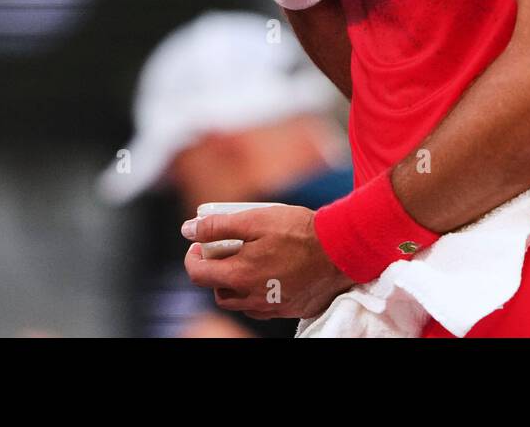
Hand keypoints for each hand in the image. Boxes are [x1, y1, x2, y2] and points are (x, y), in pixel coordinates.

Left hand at [181, 205, 355, 319]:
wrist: (341, 248)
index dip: (192, 257)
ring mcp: (272, 307)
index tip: (199, 243)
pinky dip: (256, 293)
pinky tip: (267, 275)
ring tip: (247, 261)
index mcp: (240, 275)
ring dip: (235, 284)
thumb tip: (188, 230)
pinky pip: (262, 307)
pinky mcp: (290, 309)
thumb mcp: (255, 219)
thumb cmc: (300, 231)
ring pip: (240, 302)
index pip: (198, 274)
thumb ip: (219, 226)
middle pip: (218, 291)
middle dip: (214, 272)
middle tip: (224, 250)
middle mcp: (252, 298)